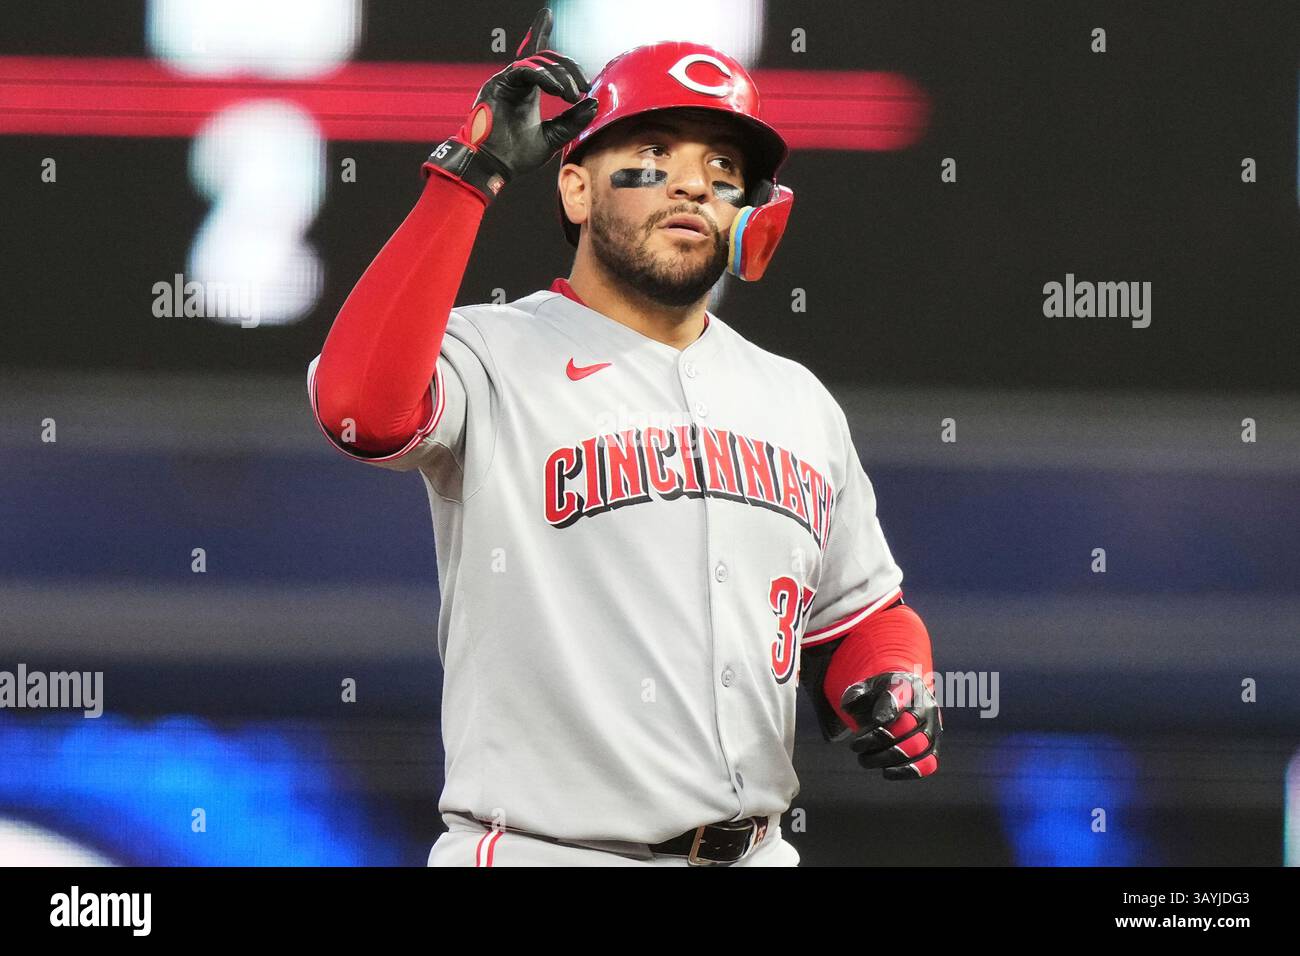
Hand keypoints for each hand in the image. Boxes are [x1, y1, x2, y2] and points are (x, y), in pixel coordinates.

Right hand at [424, 8, 597, 199]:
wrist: (495, 168)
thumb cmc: (518, 156)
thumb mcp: (554, 137)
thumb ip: (573, 120)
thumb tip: (594, 103)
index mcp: (529, 90)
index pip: (539, 57)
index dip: (540, 32)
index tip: (551, 21)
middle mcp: (518, 82)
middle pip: (546, 57)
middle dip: (568, 68)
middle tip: (583, 87)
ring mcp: (507, 82)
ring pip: (539, 62)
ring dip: (560, 75)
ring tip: (572, 95)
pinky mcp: (499, 84)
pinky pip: (525, 70)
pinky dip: (545, 77)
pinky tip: (558, 90)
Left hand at [840, 672, 941, 779]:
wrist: (899, 701)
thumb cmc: (878, 695)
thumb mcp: (864, 688)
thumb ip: (855, 694)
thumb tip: (850, 706)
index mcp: (908, 684)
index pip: (901, 695)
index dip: (889, 709)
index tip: (875, 721)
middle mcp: (926, 706)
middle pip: (908, 726)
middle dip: (878, 739)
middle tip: (856, 746)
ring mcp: (933, 727)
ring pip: (918, 747)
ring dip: (887, 757)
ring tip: (865, 760)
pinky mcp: (933, 747)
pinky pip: (929, 763)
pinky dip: (908, 771)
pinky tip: (886, 772)